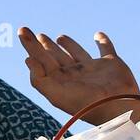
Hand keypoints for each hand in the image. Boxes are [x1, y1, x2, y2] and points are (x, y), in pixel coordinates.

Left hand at [18, 28, 139, 127]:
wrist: (116, 106)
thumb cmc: (85, 103)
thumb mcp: (56, 94)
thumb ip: (39, 79)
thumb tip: (28, 60)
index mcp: (62, 81)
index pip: (43, 62)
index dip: (32, 48)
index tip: (23, 34)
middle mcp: (75, 75)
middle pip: (57, 58)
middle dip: (46, 47)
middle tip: (36, 34)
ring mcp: (93, 70)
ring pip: (77, 53)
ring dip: (68, 44)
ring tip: (58, 37)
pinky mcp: (111, 64)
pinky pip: (106, 49)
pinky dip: (103, 42)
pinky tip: (98, 35)